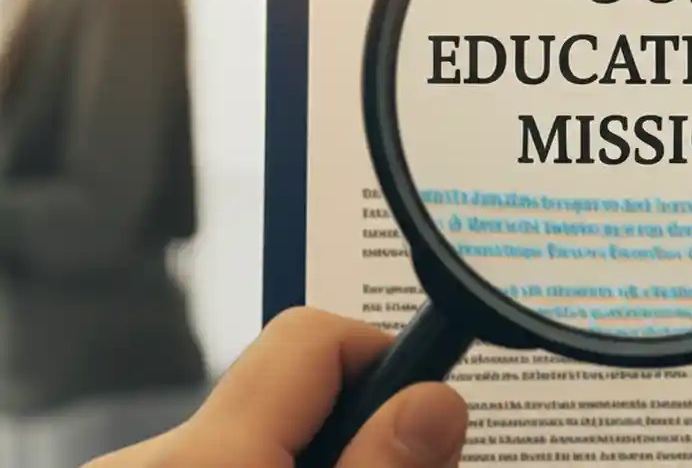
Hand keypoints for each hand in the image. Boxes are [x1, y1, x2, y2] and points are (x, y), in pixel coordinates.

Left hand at [87, 308, 468, 466]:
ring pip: (256, 433)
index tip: (422, 415)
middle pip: (290, 390)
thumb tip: (437, 402)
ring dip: (311, 458)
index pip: (312, 335)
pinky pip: (219, 460)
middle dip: (353, 429)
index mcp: (207, 457)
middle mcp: (156, 454)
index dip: (383, 361)